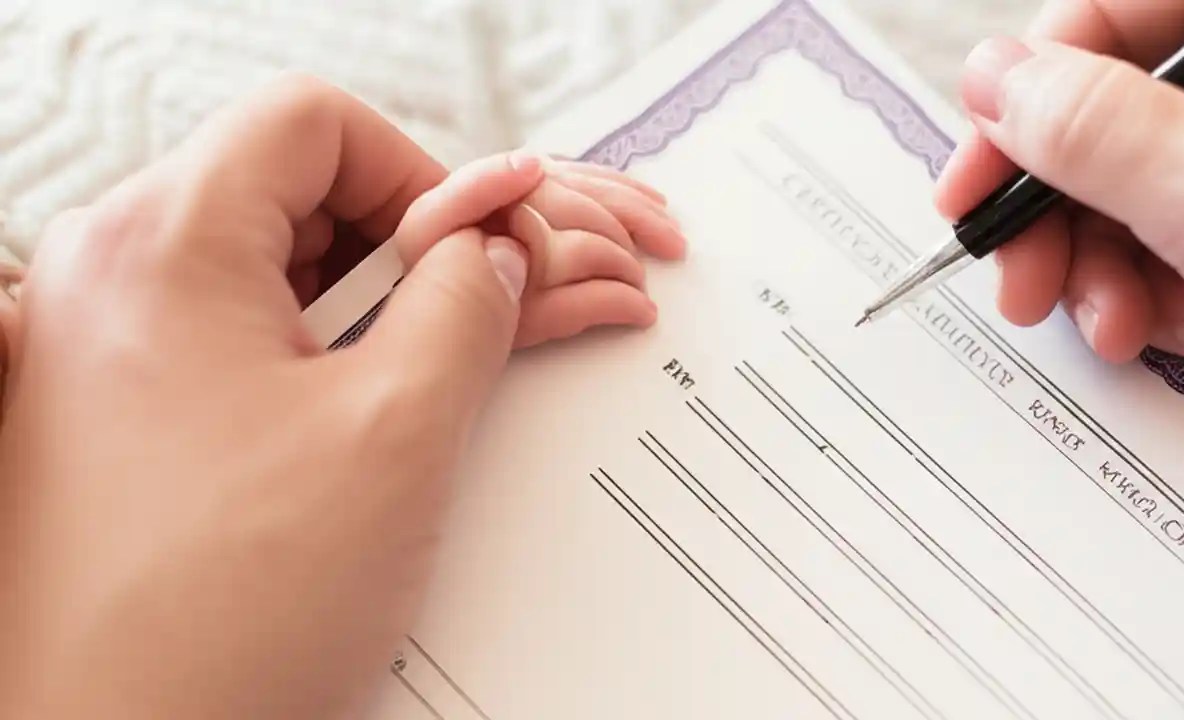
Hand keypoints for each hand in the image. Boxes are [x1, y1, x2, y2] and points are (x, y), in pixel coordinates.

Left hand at [0, 75, 678, 718]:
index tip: (476, 252)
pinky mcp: (113, 419)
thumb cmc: (220, 618)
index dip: (420, 173)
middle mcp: (108, 280)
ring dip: (369, 318)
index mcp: (161, 246)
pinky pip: (233, 347)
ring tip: (424, 396)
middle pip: (292, 195)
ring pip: (270, 278)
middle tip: (477, 323)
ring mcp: (98, 353)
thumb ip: (465, 306)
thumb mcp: (395, 432)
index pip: (315, 123)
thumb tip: (492, 249)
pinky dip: (316, 367)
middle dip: (405, 252)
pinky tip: (367, 433)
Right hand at [935, 0, 1183, 363]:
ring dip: (1109, 276)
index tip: (976, 188)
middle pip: (1107, 118)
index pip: (1103, 16)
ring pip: (1136, 191)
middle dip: (1062, 221)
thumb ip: (1090, 125)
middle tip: (1032, 282)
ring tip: (1124, 326)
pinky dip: (1174, 295)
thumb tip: (988, 76)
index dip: (1022, 103)